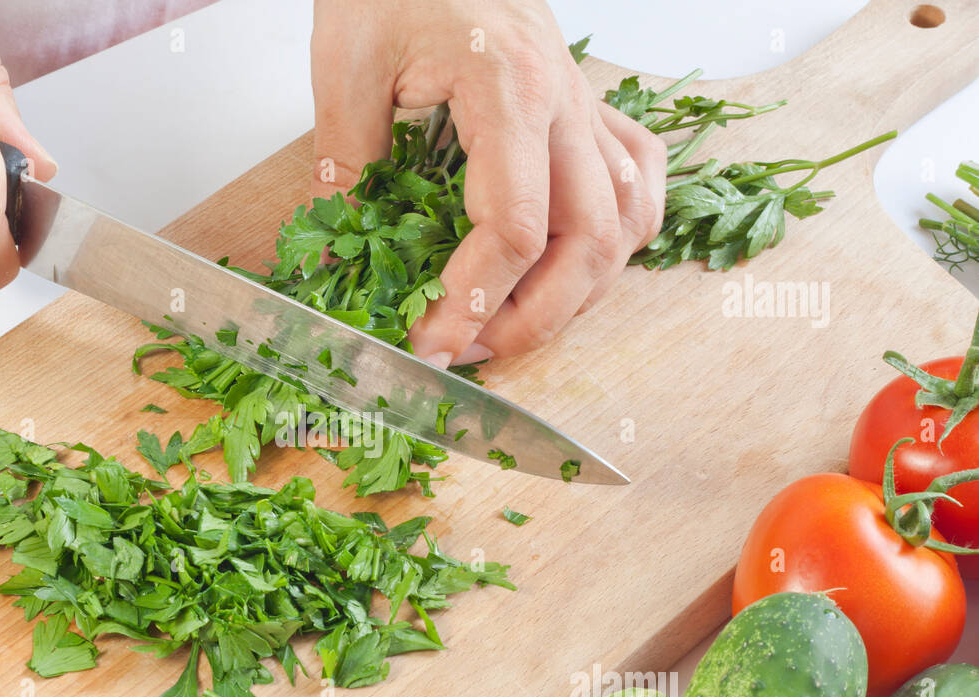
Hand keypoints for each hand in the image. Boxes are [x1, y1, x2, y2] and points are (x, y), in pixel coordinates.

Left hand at [311, 0, 665, 364]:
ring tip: (518, 324)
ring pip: (627, 219)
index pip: (514, 225)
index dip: (474, 299)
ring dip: (581, 291)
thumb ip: (346, 160)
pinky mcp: (589, 105)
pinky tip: (584, 262)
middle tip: (475, 352)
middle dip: (536, 318)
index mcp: (507, 88)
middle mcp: (563, 102)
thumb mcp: (348, 61)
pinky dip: (622, 233)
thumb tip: (338, 256)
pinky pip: (640, 176)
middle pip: (590, 240)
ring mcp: (586, 104)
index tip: (432, 341)